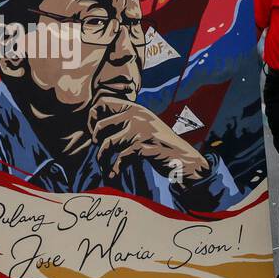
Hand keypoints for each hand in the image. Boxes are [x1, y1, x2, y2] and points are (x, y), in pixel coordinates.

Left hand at [88, 96, 208, 182]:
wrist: (184, 159)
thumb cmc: (159, 146)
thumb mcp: (143, 127)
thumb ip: (124, 123)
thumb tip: (94, 128)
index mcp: (135, 108)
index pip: (102, 102)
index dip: (93, 118)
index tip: (97, 133)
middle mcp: (137, 116)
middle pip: (101, 126)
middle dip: (96, 142)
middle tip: (102, 152)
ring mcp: (141, 130)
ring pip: (108, 144)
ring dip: (103, 159)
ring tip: (105, 168)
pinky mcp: (145, 146)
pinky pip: (121, 158)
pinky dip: (115, 169)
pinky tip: (114, 175)